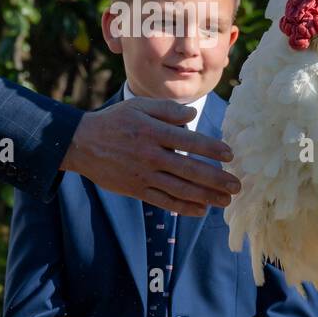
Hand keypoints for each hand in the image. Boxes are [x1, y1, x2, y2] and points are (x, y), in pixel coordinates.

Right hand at [62, 97, 240, 215]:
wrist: (80, 143)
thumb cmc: (115, 121)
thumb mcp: (139, 106)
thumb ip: (168, 110)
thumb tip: (193, 116)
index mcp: (153, 132)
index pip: (190, 141)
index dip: (212, 149)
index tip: (230, 156)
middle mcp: (150, 155)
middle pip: (190, 170)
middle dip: (217, 180)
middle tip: (237, 186)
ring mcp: (143, 175)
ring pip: (180, 189)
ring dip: (206, 197)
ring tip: (226, 201)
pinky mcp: (136, 190)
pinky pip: (164, 201)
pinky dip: (183, 207)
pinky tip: (201, 210)